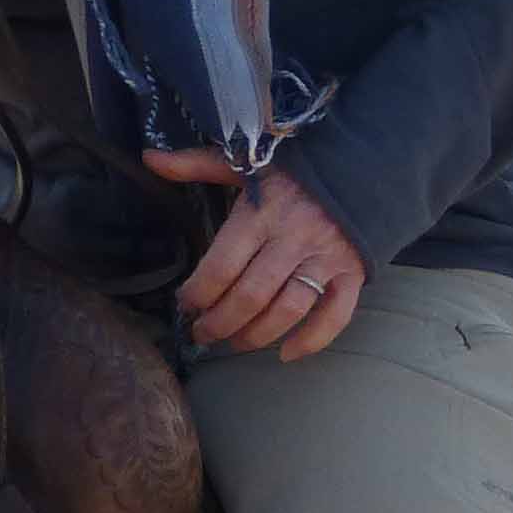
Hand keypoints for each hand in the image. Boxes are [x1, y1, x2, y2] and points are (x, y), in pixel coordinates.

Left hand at [157, 150, 367, 360]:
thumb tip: (149, 158)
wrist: (362, 162)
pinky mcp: (353, 271)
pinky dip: (312, 340)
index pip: (222, 267)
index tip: (186, 302)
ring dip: (254, 336)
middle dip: (218, 324)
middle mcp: (294, 238)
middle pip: (249, 297)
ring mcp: (326, 258)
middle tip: (202, 333)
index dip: (197, 294)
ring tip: (233, 342)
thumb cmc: (297, 167)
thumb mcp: (246, 162)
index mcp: (263, 211)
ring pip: (286, 311)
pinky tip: (286, 354)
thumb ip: (197, 165)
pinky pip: (335, 315)